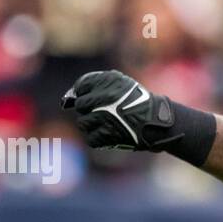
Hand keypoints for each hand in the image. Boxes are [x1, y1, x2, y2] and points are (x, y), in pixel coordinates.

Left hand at [61, 70, 182, 151]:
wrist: (157, 122)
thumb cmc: (137, 103)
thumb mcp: (119, 85)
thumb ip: (93, 86)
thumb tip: (65, 101)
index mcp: (107, 81)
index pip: (82, 86)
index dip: (86, 95)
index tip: (95, 100)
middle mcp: (104, 98)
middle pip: (81, 106)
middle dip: (90, 111)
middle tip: (104, 113)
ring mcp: (104, 117)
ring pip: (83, 123)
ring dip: (93, 126)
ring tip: (107, 125)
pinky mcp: (107, 135)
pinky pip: (91, 139)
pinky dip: (99, 139)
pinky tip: (109, 135)